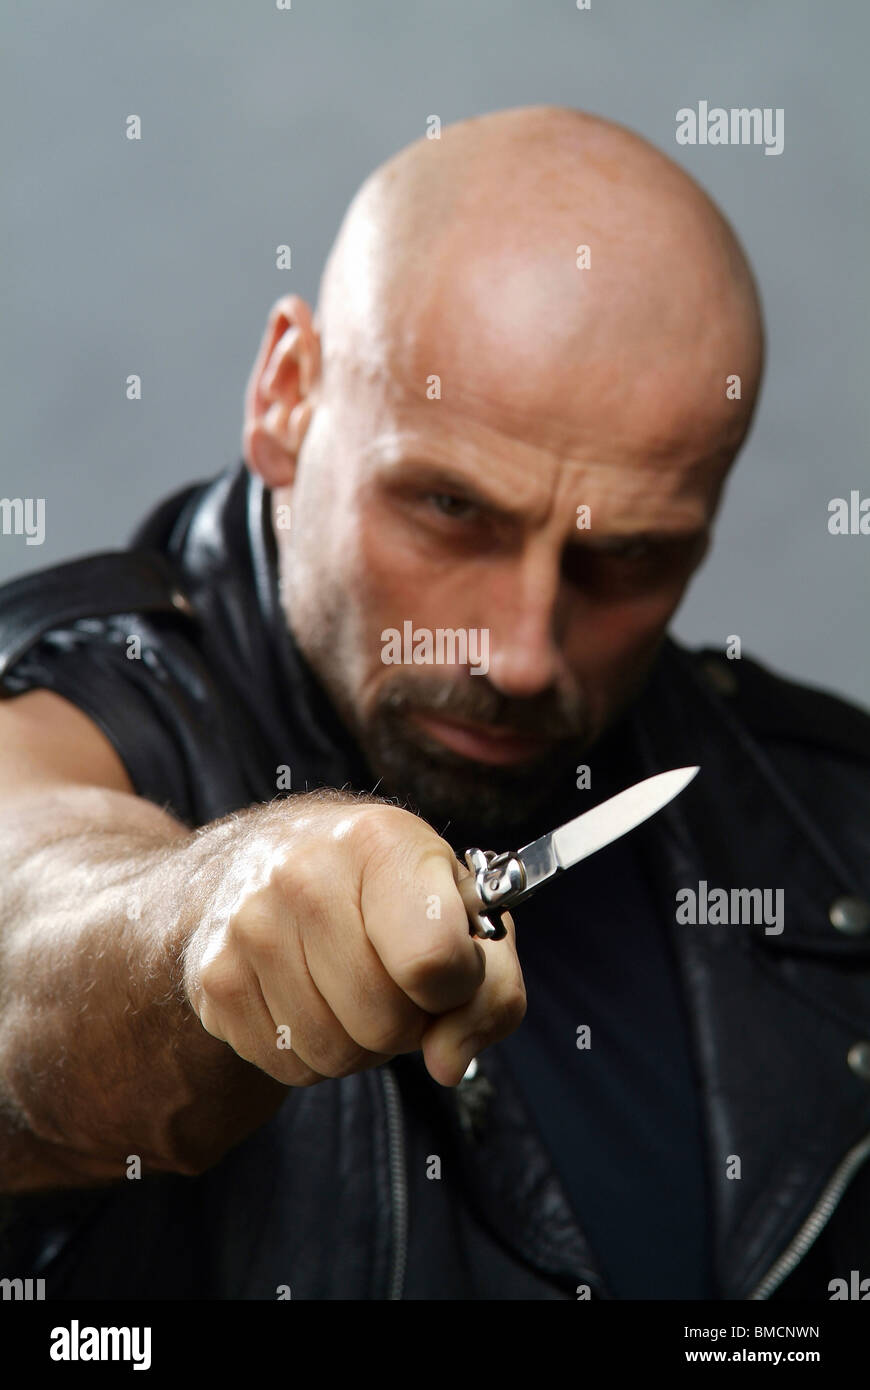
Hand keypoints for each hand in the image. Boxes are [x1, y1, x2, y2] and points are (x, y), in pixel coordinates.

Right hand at [184, 799, 525, 1087]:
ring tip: (351, 983)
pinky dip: (313, 1050)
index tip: (451, 965)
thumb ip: (491, 991)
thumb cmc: (386, 888)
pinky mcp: (214, 981)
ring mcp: (248, 930)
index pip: (434, 960)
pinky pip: (290, 1067)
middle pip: (386, 1022)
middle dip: (407, 1019)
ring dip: (359, 1041)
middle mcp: (301, 876)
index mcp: (378, 842)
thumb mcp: (462, 910)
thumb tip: (449, 1062)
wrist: (261, 859)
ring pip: (336, 1055)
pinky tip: (310, 994)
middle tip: (395, 976)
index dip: (458, 985)